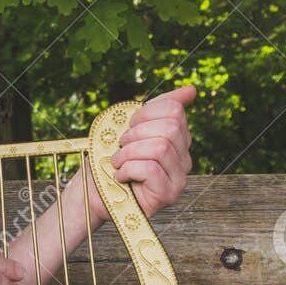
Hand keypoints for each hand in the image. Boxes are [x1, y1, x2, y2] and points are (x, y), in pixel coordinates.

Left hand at [74, 84, 195, 223]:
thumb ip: (159, 108)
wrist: (94, 193)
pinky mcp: (168, 195)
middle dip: (136, 133)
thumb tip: (191, 90)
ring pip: (160, 148)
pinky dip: (128, 169)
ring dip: (129, 152)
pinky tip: (121, 176)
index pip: (174, 110)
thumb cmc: (112, 159)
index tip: (129, 127)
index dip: (145, 113)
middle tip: (122, 146)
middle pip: (170, 128)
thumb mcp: (132, 127)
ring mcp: (179, 178)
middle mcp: (184, 159)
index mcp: (178, 139)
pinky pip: (151, 169)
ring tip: (118, 162)